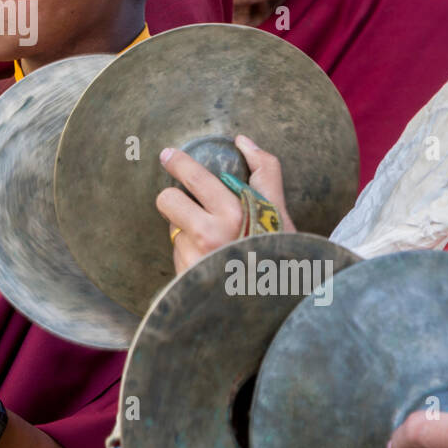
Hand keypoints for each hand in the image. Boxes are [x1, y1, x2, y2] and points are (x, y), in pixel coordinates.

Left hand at [157, 134, 292, 273]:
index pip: (197, 179)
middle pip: (168, 200)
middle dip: (172, 198)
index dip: (179, 163)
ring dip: (186, 231)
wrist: (272, 307)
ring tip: (213, 244)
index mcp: (236, 215)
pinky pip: (178, 254)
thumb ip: (266, 174)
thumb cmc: (278, 254)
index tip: (169, 155)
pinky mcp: (183, 278)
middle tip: (182, 200)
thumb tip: (244, 141)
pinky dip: (189, 253)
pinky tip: (210, 262)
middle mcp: (211, 237)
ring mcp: (194, 259)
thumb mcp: (280, 215)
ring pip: (173, 229)